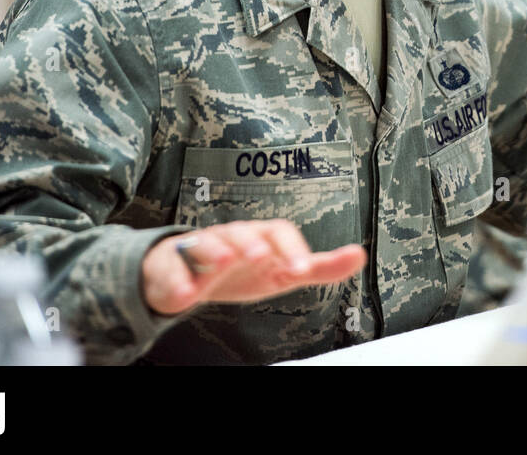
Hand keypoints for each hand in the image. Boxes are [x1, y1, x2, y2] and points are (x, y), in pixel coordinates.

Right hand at [142, 219, 365, 315]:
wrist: (190, 278)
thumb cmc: (242, 271)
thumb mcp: (281, 272)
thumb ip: (319, 267)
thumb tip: (359, 256)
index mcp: (258, 237)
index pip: (278, 232)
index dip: (291, 249)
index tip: (302, 270)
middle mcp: (228, 237)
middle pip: (240, 231)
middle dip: (250, 242)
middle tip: (260, 256)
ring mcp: (195, 248)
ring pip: (202, 242)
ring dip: (213, 251)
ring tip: (223, 263)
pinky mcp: (166, 265)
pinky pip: (168, 268)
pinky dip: (175, 281)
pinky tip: (184, 296)